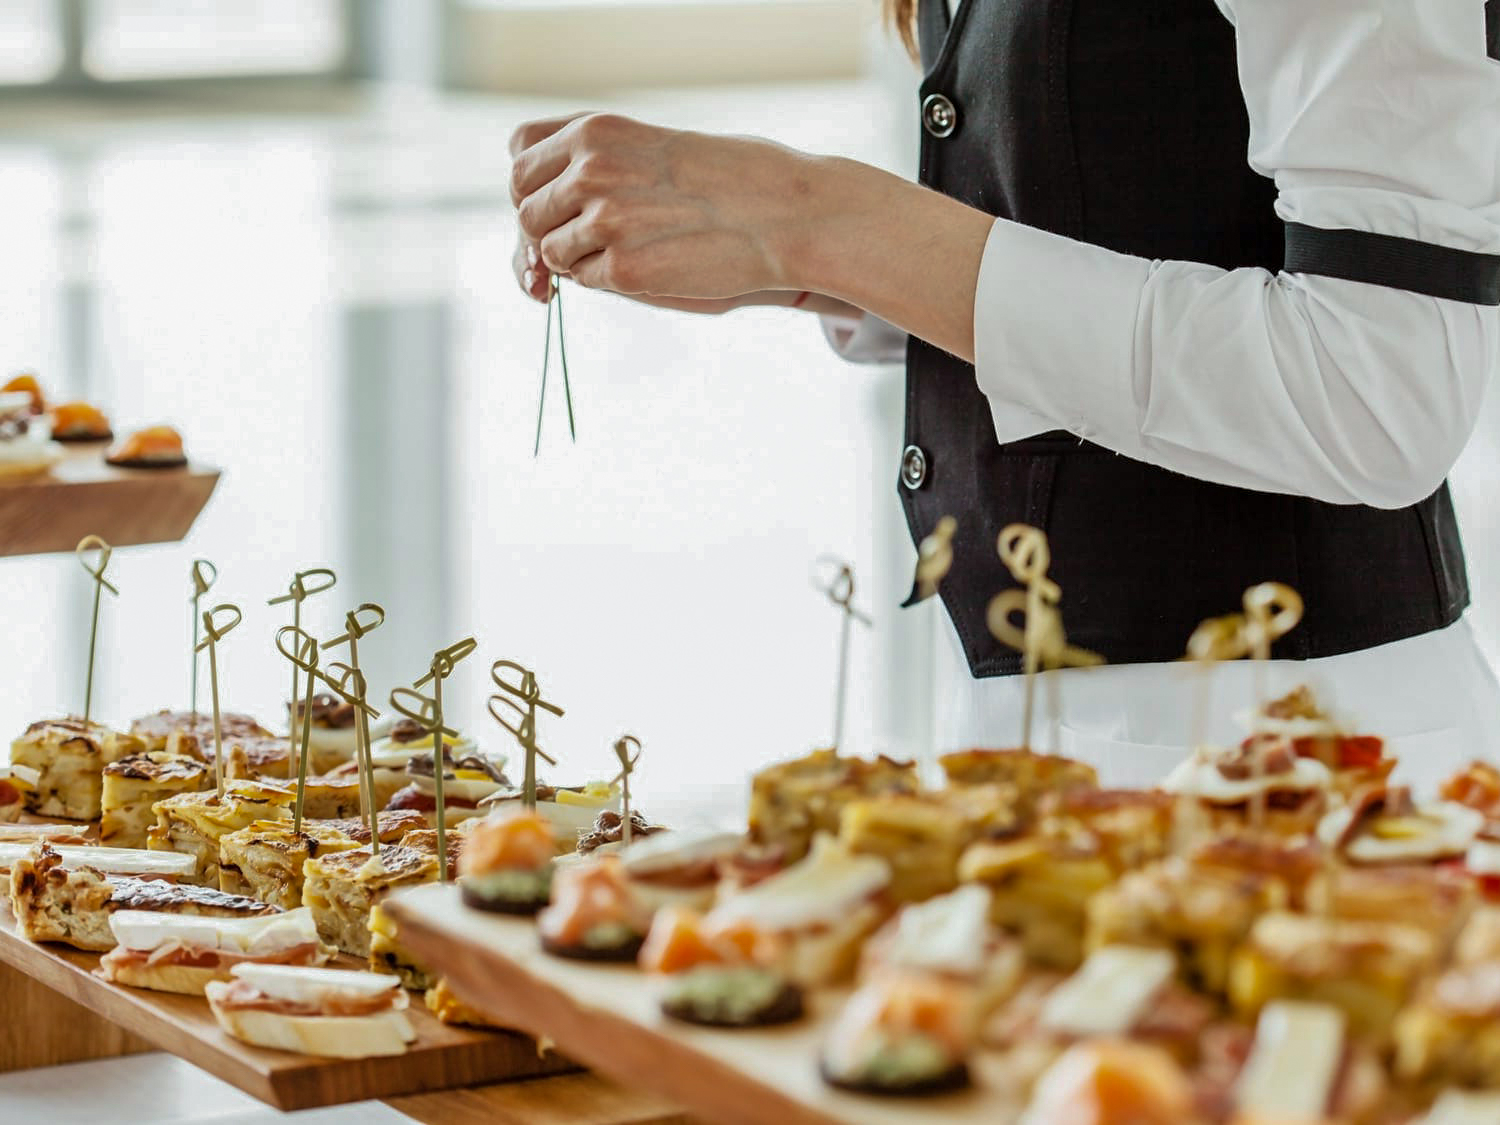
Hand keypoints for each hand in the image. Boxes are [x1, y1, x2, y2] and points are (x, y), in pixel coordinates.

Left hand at [510, 112, 821, 301]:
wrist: (781, 212)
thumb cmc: (727, 178)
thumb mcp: (652, 143)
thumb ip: (597, 161)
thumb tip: (541, 203)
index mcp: (594, 132)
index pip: (520, 160)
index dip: (534, 188)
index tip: (556, 204)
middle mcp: (590, 171)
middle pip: (526, 211)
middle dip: (548, 229)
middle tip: (589, 238)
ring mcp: (603, 221)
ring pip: (551, 251)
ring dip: (578, 258)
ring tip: (630, 247)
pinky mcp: (623, 268)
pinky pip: (584, 280)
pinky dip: (606, 278)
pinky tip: (648, 263)